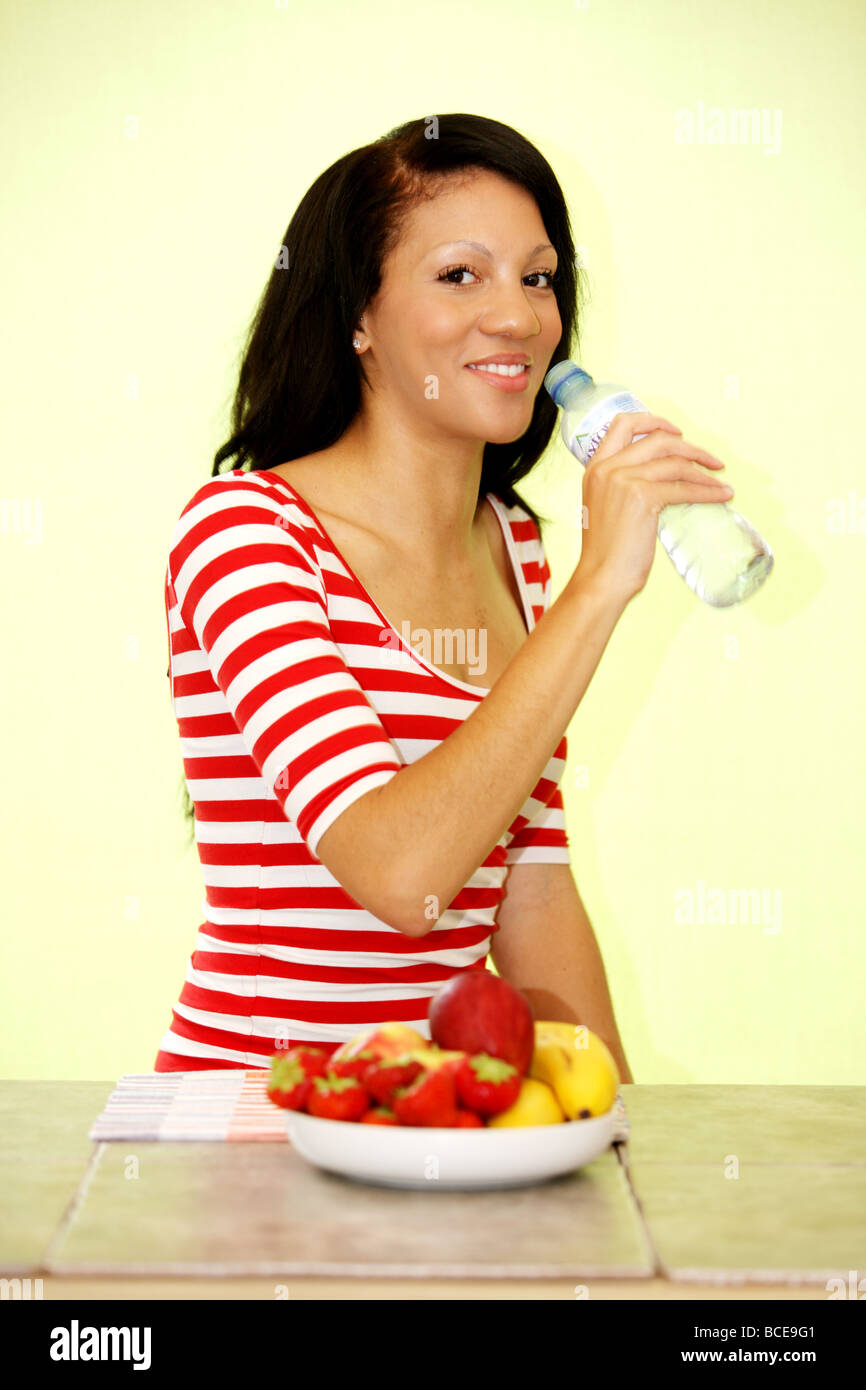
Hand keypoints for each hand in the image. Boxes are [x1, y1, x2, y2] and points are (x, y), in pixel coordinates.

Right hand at [568, 411, 732, 607]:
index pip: (623, 424)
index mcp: (595, 467)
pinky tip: (721, 496)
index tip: (676, 432)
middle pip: (658, 440)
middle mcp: (607, 468)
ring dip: (704, 470)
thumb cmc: (606, 551)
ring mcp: (624, 480)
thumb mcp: (605, 506)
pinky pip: (683, 488)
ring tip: (720, 480)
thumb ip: (622, 485)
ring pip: (675, 462)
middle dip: (690, 447)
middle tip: (711, 461)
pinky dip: (707, 491)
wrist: (601, 577)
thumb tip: (660, 475)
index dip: (653, 421)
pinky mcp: (642, 497)